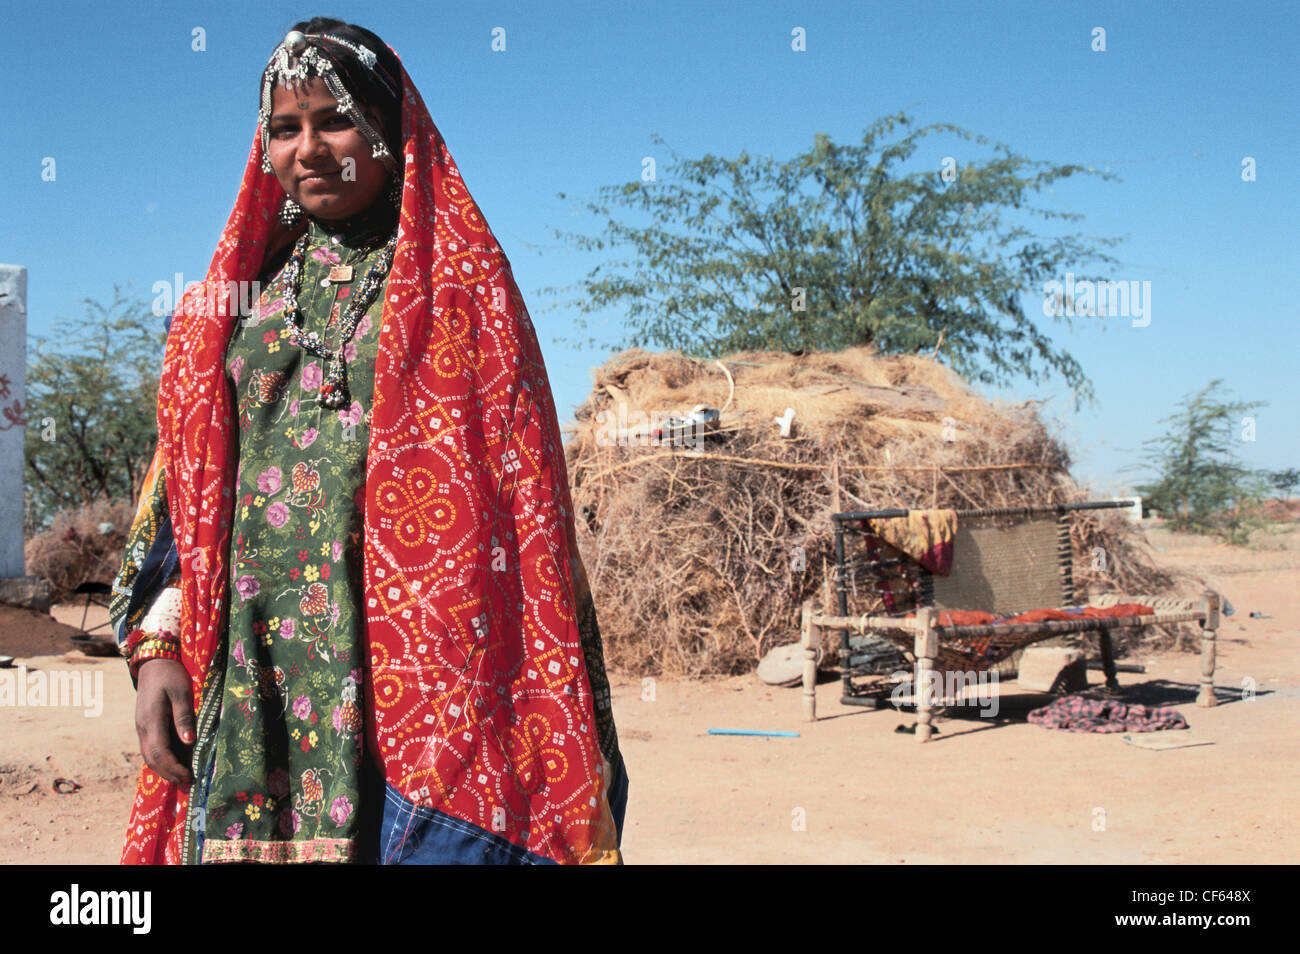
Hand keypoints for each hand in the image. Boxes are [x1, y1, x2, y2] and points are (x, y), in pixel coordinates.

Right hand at [135, 658, 195, 785]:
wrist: (154, 662)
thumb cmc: (171, 674)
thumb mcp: (182, 691)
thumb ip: (184, 716)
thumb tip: (189, 741)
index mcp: (152, 721)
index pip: (160, 753)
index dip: (175, 768)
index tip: (190, 776)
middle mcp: (143, 728)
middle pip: (152, 760)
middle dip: (170, 774)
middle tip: (189, 783)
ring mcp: (142, 727)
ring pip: (149, 756)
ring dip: (165, 770)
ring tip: (184, 778)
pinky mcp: (145, 726)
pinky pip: (151, 748)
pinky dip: (162, 760)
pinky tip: (176, 763)